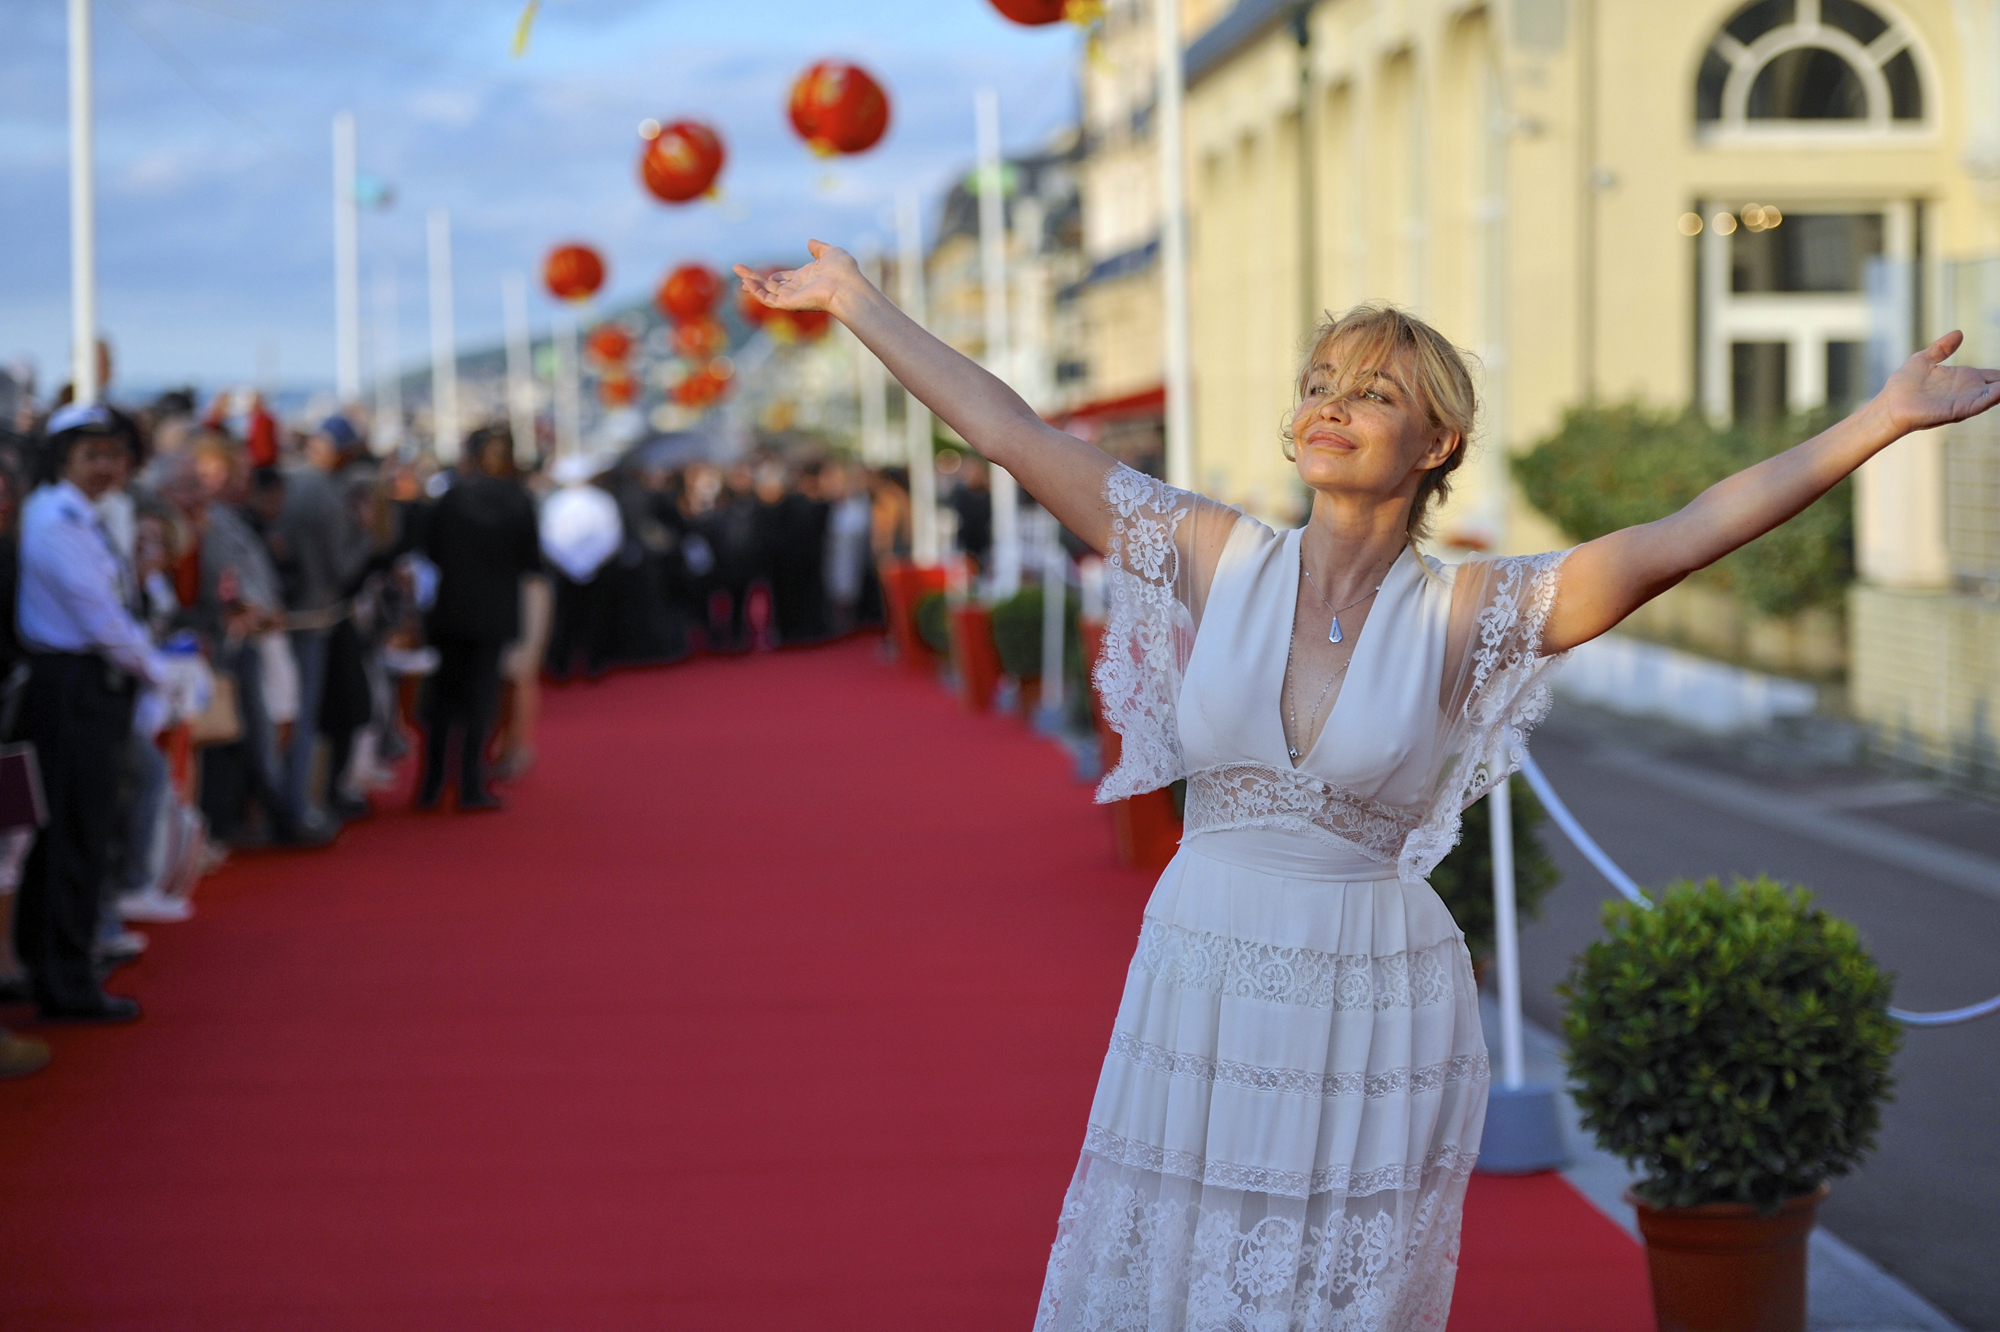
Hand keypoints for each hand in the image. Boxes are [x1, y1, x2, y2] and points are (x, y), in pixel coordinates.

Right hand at [733, 240, 860, 317]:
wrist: (846, 286)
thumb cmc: (843, 271)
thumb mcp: (831, 253)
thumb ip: (819, 248)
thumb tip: (810, 242)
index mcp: (807, 279)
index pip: (785, 279)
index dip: (773, 276)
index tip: (760, 273)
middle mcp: (798, 289)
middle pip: (771, 285)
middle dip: (755, 279)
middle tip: (739, 270)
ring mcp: (792, 297)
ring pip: (766, 291)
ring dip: (750, 281)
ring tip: (736, 269)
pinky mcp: (788, 304)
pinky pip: (768, 299)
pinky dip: (756, 292)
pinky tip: (746, 282)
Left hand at [1876, 330, 1999, 433]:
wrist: (1889, 404)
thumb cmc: (1903, 385)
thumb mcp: (1925, 359)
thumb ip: (1942, 348)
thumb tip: (1959, 333)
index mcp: (1964, 378)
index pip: (1994, 375)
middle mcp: (1969, 390)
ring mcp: (1965, 400)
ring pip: (1996, 394)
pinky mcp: (1958, 409)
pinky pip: (1981, 403)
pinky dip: (1994, 396)